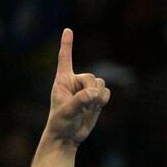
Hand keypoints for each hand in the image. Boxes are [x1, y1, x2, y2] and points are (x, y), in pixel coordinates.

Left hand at [45, 28, 110, 145]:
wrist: (67, 137)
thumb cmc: (60, 123)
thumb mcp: (66, 112)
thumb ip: (79, 101)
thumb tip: (93, 94)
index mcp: (63, 80)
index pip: (65, 59)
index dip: (67, 44)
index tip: (67, 29)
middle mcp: (75, 82)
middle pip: (92, 77)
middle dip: (91, 91)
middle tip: (84, 104)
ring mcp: (86, 89)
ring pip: (101, 84)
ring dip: (98, 97)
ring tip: (87, 109)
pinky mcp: (95, 98)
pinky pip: (106, 92)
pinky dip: (103, 101)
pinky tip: (94, 109)